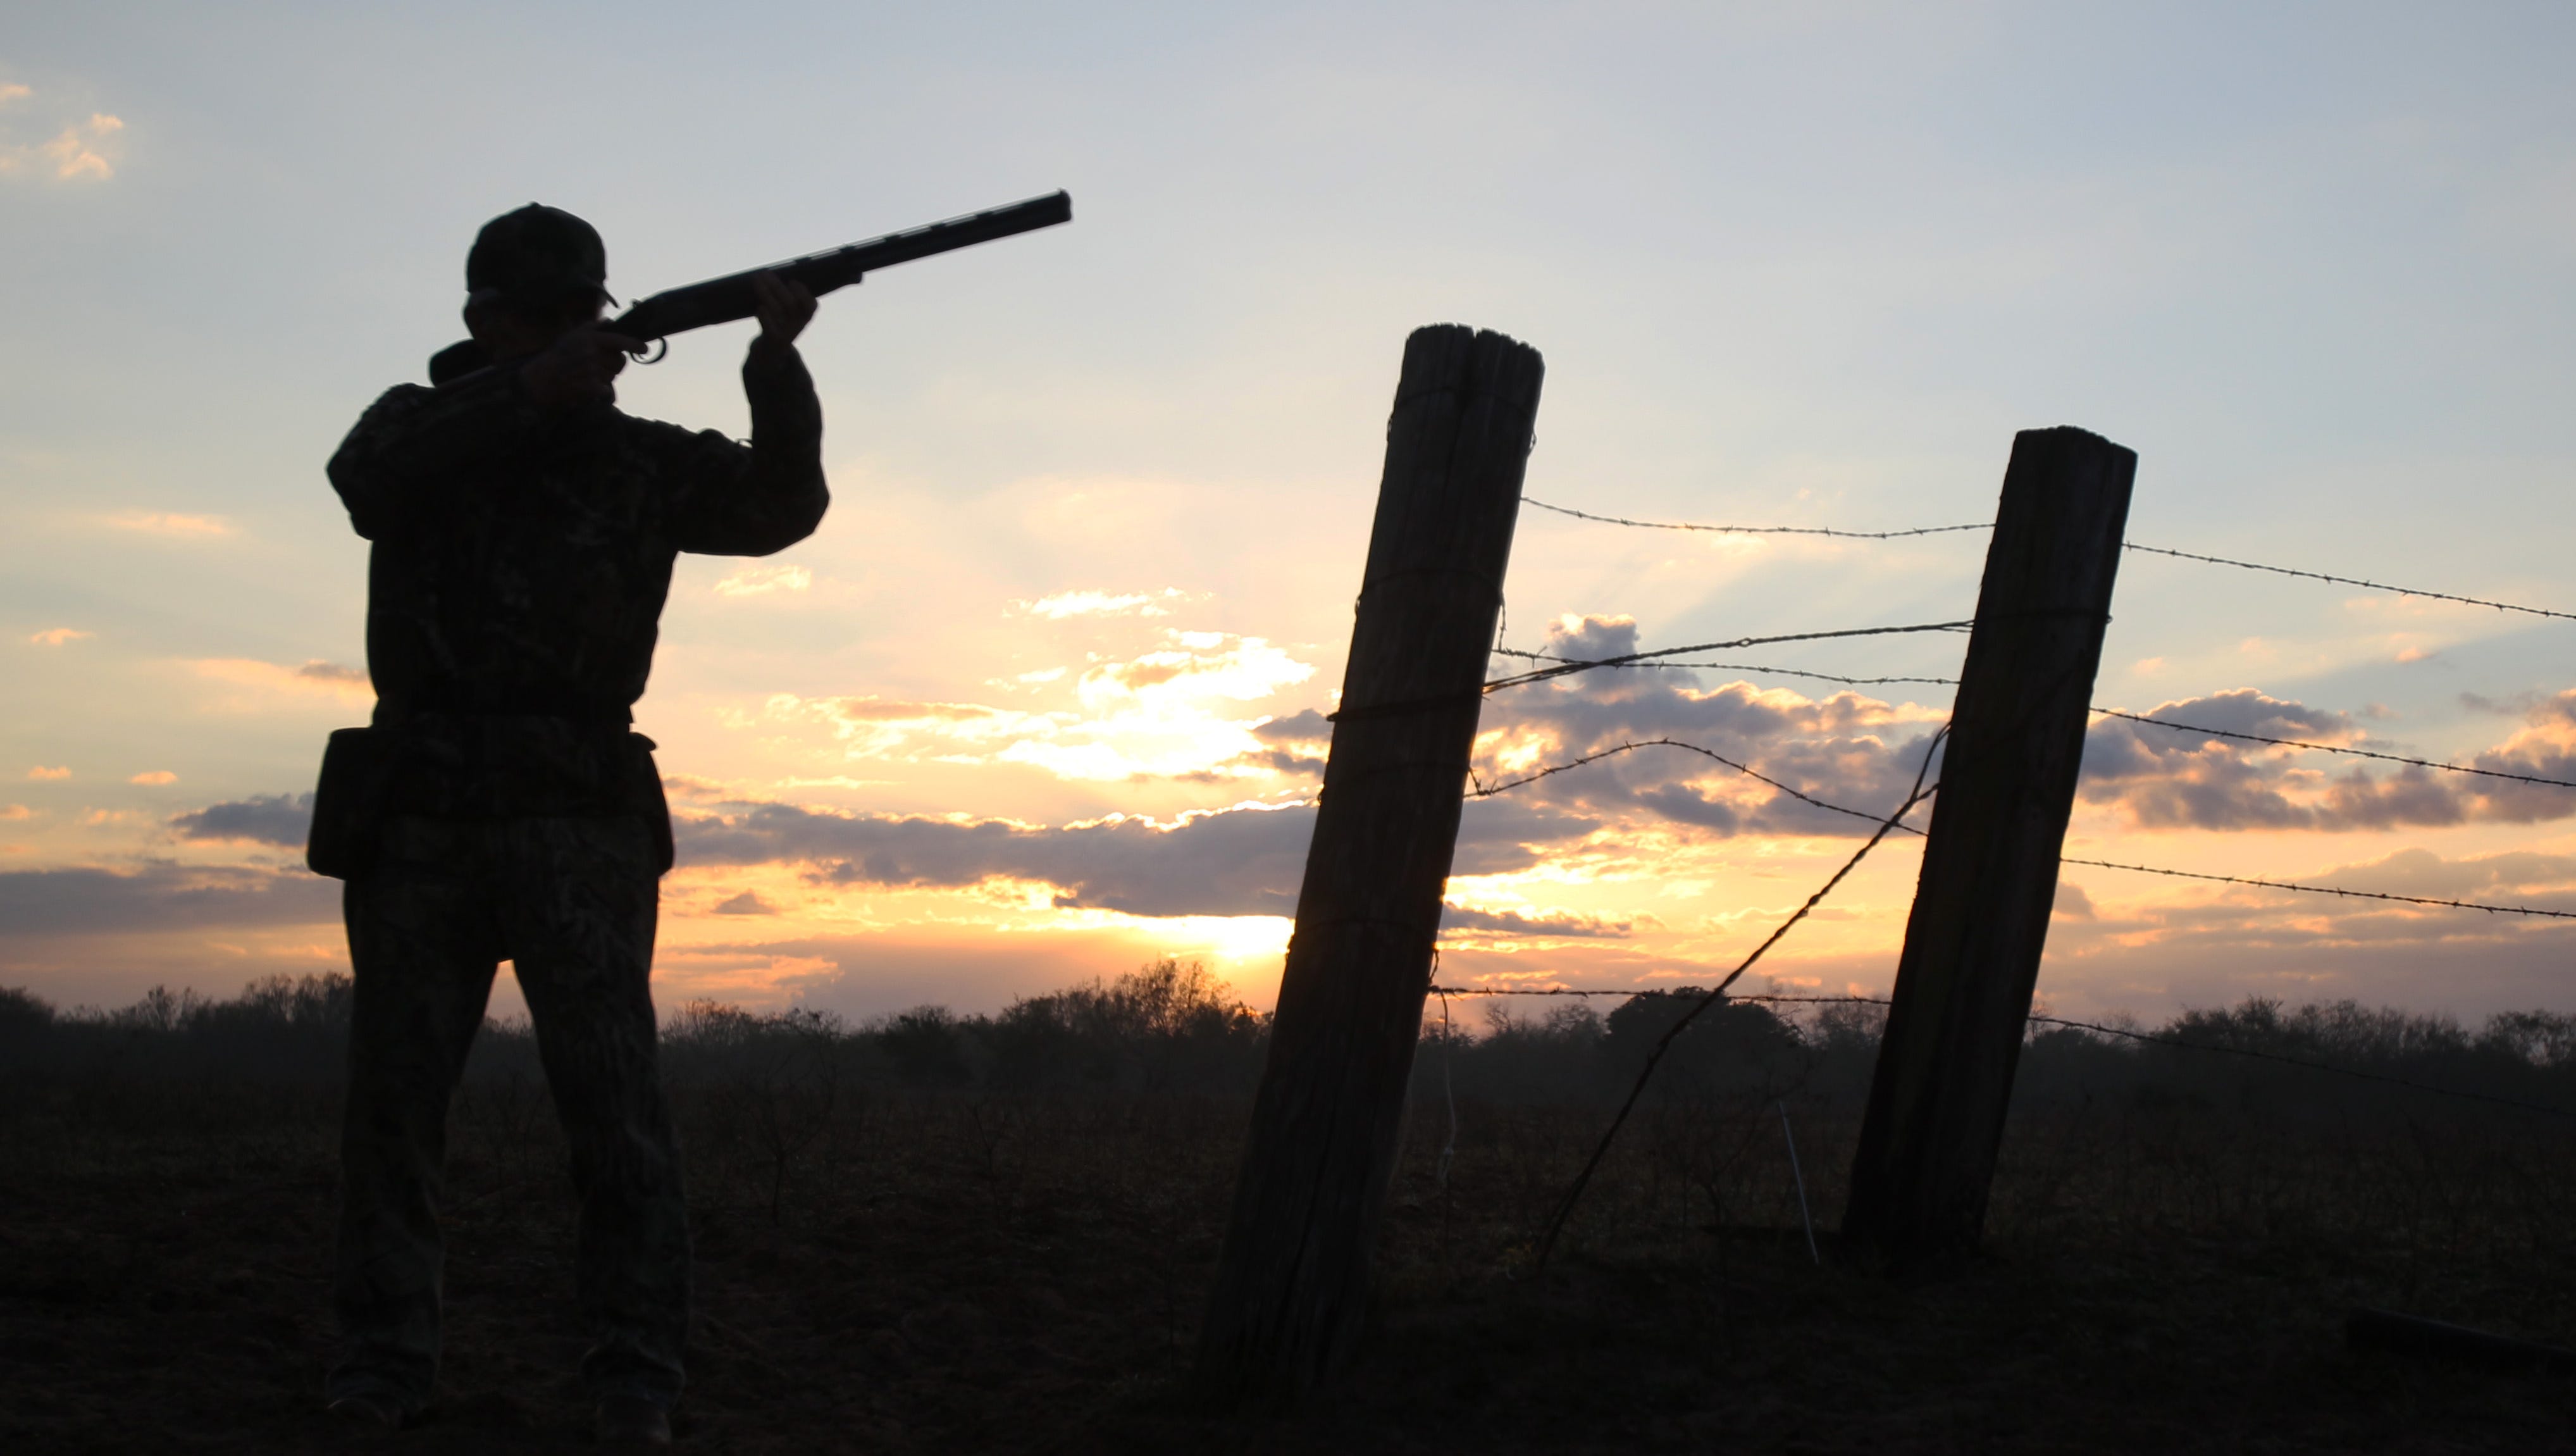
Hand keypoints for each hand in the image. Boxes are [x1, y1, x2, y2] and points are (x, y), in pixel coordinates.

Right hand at [519, 326, 638, 410]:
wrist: (542, 379)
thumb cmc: (558, 356)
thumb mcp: (572, 336)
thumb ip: (591, 327)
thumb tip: (609, 321)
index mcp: (589, 340)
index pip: (619, 341)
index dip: (634, 345)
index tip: (645, 348)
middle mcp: (592, 354)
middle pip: (620, 361)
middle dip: (617, 364)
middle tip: (604, 365)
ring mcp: (591, 371)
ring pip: (613, 376)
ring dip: (607, 377)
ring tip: (591, 374)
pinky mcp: (590, 387)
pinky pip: (607, 389)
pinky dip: (602, 391)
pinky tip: (590, 387)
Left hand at [752, 271, 816, 347]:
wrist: (773, 349)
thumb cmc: (780, 321)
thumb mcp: (789, 311)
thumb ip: (787, 294)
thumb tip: (772, 272)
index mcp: (805, 317)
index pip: (811, 306)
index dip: (802, 293)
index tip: (791, 281)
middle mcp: (798, 325)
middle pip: (791, 304)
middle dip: (777, 287)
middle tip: (765, 273)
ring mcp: (786, 333)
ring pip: (778, 311)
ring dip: (766, 294)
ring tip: (756, 280)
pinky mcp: (774, 339)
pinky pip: (770, 328)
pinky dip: (765, 317)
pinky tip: (759, 307)